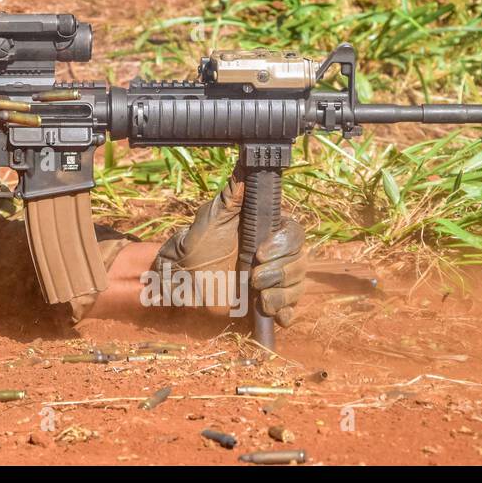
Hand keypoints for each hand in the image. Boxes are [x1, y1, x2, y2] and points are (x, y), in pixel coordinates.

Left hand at [152, 167, 307, 325]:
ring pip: (298, 285)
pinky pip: (291, 308)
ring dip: (283, 294)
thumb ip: (230, 196)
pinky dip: (287, 312)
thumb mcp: (211, 218)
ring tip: (260, 298)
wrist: (181, 279)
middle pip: (300, 261)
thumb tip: (244, 166)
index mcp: (266, 231)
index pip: (294, 234)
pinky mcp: (268, 301)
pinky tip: (277, 316)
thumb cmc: (195, 243)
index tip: (259, 252)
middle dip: (281, 272)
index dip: (283, 245)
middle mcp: (276, 253)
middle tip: (254, 278)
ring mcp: (274, 278)